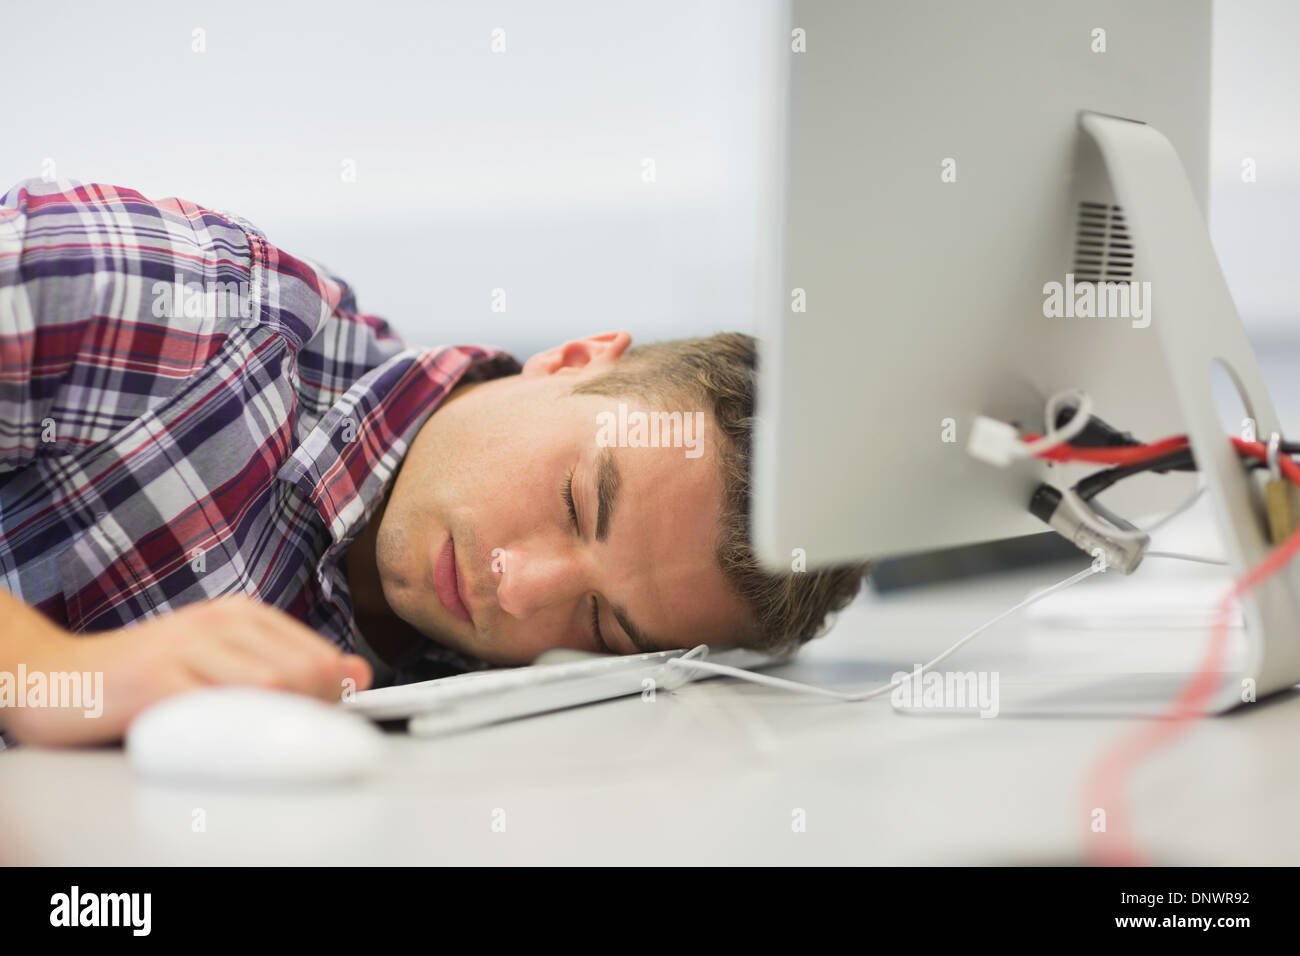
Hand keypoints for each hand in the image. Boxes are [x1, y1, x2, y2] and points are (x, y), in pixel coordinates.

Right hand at [4, 596, 371, 745]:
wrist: (58, 675)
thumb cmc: (146, 674)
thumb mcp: (224, 658)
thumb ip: (289, 663)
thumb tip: (357, 673)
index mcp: (244, 614)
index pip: (320, 656)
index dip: (330, 700)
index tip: (314, 726)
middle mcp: (220, 622)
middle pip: (304, 671)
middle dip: (309, 713)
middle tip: (282, 739)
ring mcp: (188, 647)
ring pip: (272, 684)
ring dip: (275, 724)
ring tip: (253, 743)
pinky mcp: (157, 681)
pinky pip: (219, 710)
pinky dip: (236, 734)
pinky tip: (226, 745)